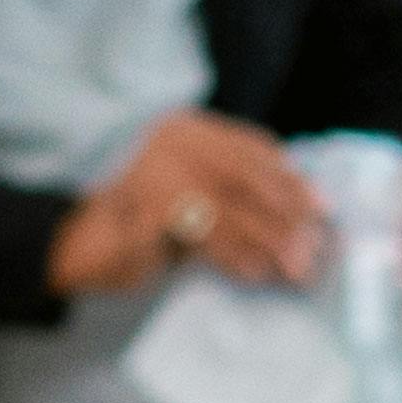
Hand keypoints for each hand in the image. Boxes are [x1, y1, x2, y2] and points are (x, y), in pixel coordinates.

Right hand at [48, 113, 325, 298]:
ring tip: (296, 268)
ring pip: (234, 208)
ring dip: (271, 242)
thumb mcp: (191, 195)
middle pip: (248, 178)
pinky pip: (210, 236)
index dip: (290, 178)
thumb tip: (297, 214)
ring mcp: (161, 172)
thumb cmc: (142, 225)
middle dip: (288, 215)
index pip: (251, 148)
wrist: (79, 247)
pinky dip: (239, 256)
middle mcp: (175, 142)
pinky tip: (259, 273)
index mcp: (187, 129)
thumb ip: (232, 193)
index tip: (322, 206)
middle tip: (317, 246)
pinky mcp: (153, 209)